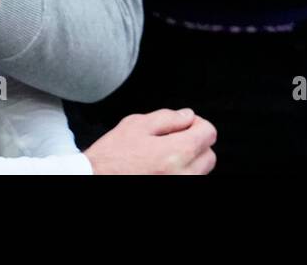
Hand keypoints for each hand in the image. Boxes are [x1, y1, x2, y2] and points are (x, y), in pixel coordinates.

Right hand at [84, 109, 216, 174]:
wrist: (96, 178)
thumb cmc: (112, 155)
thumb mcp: (135, 125)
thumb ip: (166, 117)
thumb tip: (188, 115)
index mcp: (176, 152)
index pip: (209, 133)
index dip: (197, 123)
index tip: (183, 124)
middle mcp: (183, 174)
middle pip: (209, 155)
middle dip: (196, 143)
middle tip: (173, 138)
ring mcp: (179, 186)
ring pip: (201, 171)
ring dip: (190, 160)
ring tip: (164, 155)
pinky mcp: (174, 191)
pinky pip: (189, 180)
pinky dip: (182, 172)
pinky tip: (161, 167)